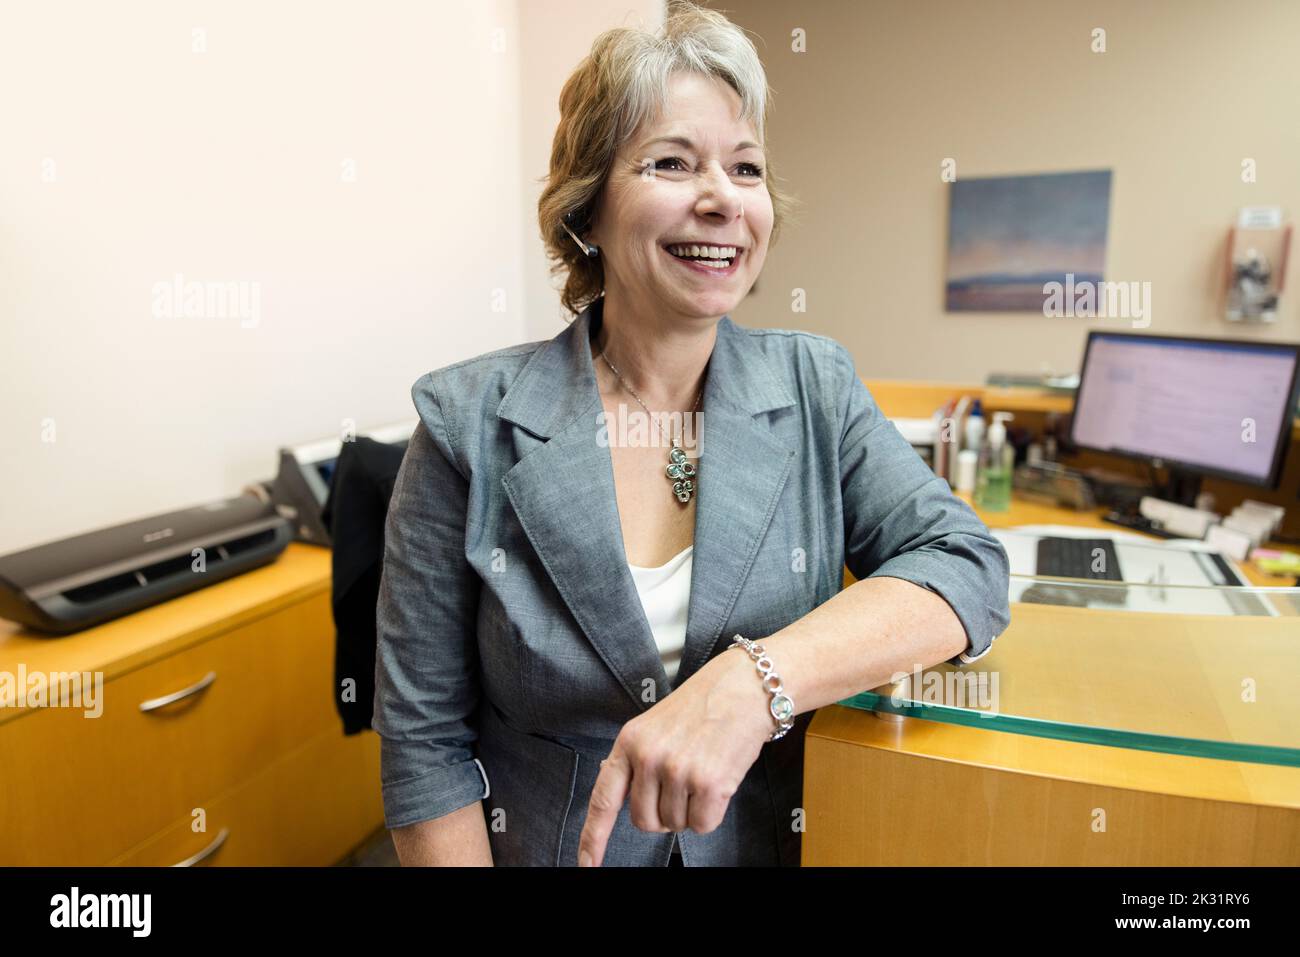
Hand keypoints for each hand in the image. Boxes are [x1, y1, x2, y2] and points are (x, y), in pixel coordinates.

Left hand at [577, 646, 775, 865]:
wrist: (742, 687)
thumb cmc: (701, 707)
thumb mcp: (653, 725)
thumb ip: (634, 759)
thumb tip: (616, 794)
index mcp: (629, 742)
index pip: (603, 800)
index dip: (593, 839)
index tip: (586, 864)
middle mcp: (648, 757)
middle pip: (645, 822)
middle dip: (663, 814)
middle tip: (682, 784)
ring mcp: (677, 771)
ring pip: (676, 825)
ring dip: (691, 809)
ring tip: (702, 772)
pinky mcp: (708, 783)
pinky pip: (703, 825)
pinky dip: (712, 813)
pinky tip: (718, 782)